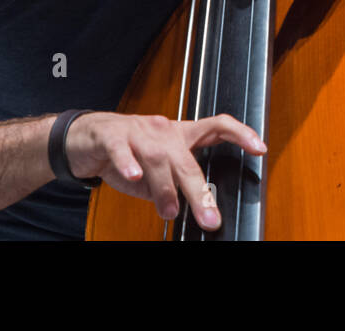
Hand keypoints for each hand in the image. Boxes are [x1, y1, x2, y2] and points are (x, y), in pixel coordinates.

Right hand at [65, 112, 265, 229]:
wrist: (84, 139)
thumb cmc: (128, 153)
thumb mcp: (157, 171)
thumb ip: (176, 185)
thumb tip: (200, 207)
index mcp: (179, 134)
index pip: (216, 126)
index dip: (240, 134)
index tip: (260, 148)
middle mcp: (162, 129)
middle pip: (186, 158)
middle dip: (199, 190)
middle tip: (210, 218)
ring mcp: (137, 131)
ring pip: (157, 157)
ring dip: (165, 188)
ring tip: (170, 210)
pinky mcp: (111, 136)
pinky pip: (122, 149)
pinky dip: (129, 162)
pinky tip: (135, 175)